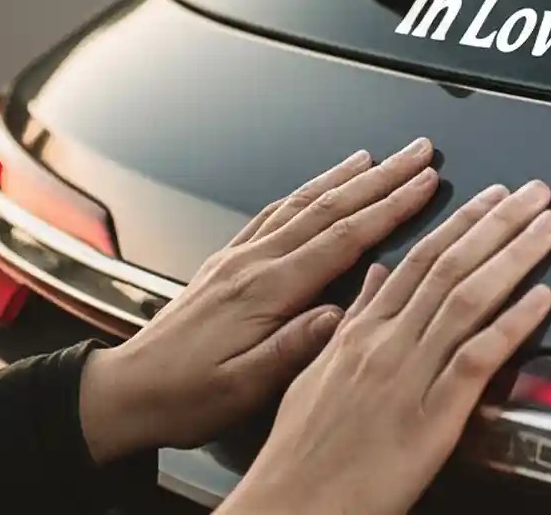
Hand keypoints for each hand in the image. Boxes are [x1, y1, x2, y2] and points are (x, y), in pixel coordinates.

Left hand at [78, 137, 437, 463]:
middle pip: (331, 207)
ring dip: (348, 176)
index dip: (390, 208)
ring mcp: (240, 256)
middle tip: (420, 153)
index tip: (426, 184)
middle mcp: (255, 263)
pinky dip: (306, 190)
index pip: (344, 238)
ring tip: (381, 157)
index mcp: (266, 292)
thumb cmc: (183, 397)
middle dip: (383, 177)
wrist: (124, 392)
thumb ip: (292, 350)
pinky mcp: (228, 260)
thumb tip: (340, 317)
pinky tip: (322, 183)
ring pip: (305, 202)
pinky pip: (275, 211)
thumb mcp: (242, 390)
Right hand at [217, 180, 550, 514]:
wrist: (291, 508)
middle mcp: (386, 345)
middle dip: (499, 222)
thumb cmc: (301, 454)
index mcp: (360, 333)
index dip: (462, 221)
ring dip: (515, 256)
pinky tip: (541, 298)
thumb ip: (353, 320)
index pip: (420, 259)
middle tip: (536, 192)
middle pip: (451, 266)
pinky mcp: (432, 417)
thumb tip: (376, 277)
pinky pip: (478, 358)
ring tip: (548, 226)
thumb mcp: (317, 374)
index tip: (492, 195)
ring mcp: (409, 377)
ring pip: (468, 298)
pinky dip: (512, 323)